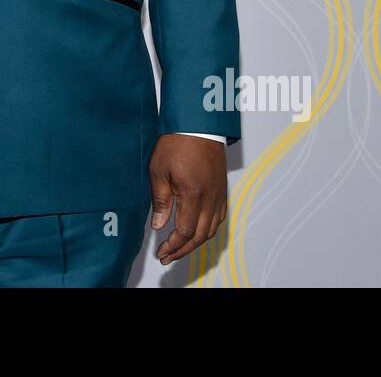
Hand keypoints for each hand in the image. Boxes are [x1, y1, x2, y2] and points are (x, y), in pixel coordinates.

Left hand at [148, 133, 227, 265]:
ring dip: (195, 242)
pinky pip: (218, 217)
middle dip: (182, 250)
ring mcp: (218, 194)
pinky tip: (197, 230)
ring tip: (180, 247)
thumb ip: (160, 200)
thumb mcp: (158, 170)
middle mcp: (209, 198)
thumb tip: (159, 224)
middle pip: (199, 236)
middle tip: (168, 255)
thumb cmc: (177, 142)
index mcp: (193, 195)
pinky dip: (207, 229)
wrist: (198, 124)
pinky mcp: (222, 189)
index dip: (172, 246)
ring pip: (211, 229)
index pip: (184, 231)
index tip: (162, 252)